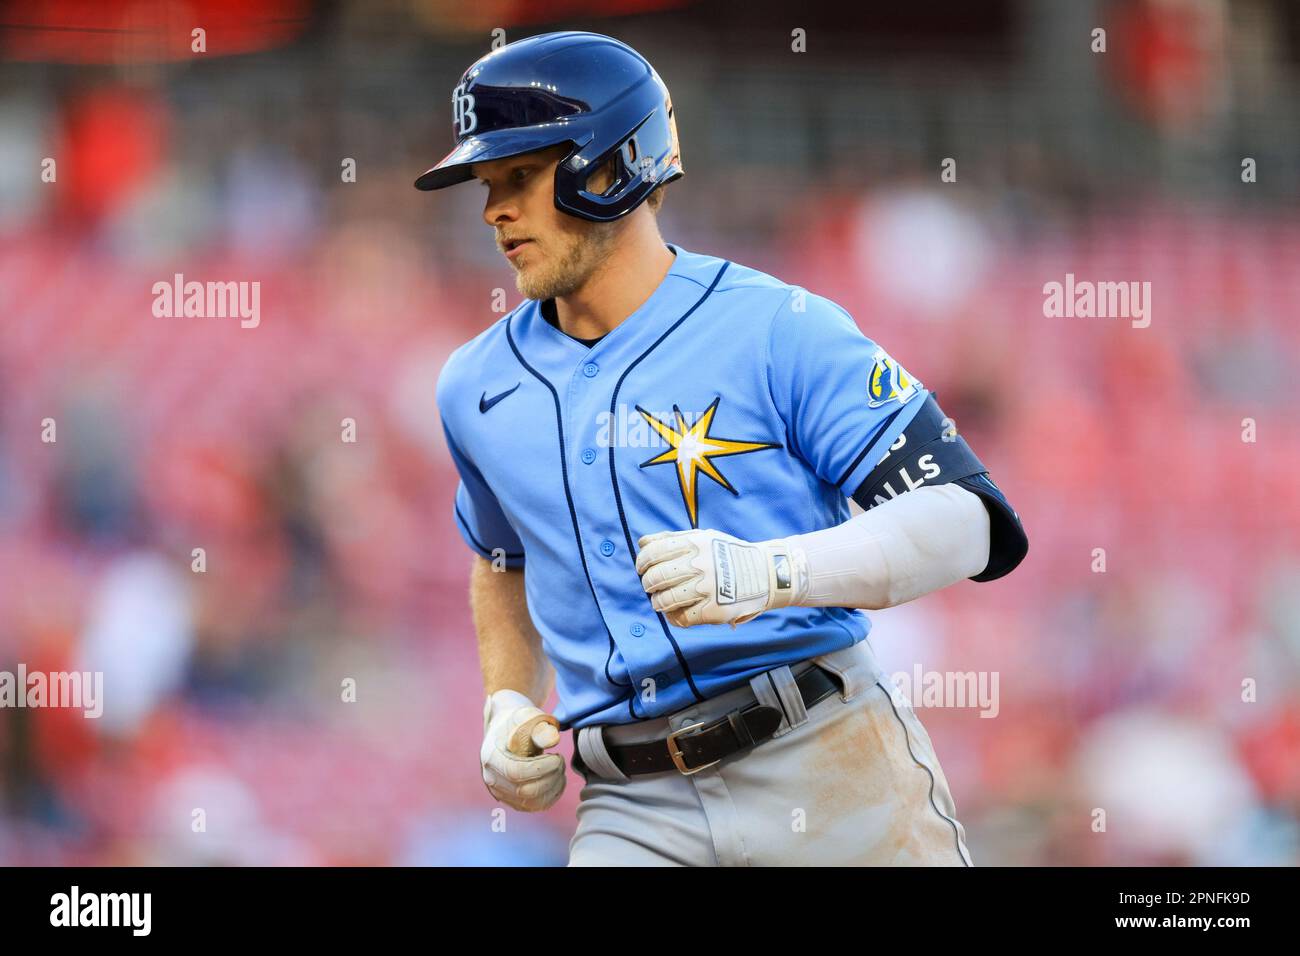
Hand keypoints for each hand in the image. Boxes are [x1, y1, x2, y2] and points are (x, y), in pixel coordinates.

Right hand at [480, 689, 564, 811]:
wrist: (509, 729)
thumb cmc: (521, 721)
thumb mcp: (529, 716)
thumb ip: (540, 726)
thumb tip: (552, 739)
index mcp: (491, 757)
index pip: (516, 772)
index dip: (542, 767)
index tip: (557, 755)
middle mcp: (492, 779)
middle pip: (525, 791)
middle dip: (551, 777)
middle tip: (560, 760)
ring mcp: (501, 792)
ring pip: (532, 803)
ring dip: (554, 787)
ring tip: (560, 768)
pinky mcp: (513, 800)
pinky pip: (536, 806)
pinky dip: (553, 795)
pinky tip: (558, 778)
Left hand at [635, 528, 804, 627]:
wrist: (766, 573)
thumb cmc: (729, 554)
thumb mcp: (705, 537)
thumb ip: (672, 539)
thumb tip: (642, 542)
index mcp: (696, 544)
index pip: (654, 551)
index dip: (642, 561)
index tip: (642, 568)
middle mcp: (700, 565)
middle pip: (657, 577)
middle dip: (648, 583)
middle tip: (651, 586)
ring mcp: (707, 589)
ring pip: (665, 600)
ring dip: (658, 602)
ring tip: (660, 602)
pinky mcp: (714, 610)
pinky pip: (681, 619)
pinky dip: (673, 617)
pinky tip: (675, 612)